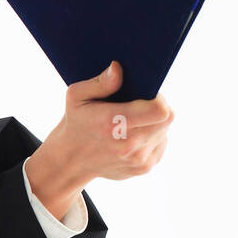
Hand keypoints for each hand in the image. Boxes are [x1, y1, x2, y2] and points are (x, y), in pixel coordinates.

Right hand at [24, 61, 174, 219]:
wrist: (71, 161)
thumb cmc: (77, 123)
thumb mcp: (77, 97)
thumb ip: (99, 82)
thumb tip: (118, 69)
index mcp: (113, 124)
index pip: (159, 110)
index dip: (158, 99)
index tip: (145, 96)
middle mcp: (128, 145)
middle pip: (166, 119)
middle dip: (157, 109)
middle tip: (139, 107)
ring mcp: (137, 159)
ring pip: (164, 131)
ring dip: (154, 123)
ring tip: (133, 123)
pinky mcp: (144, 168)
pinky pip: (161, 144)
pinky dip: (152, 138)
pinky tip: (133, 136)